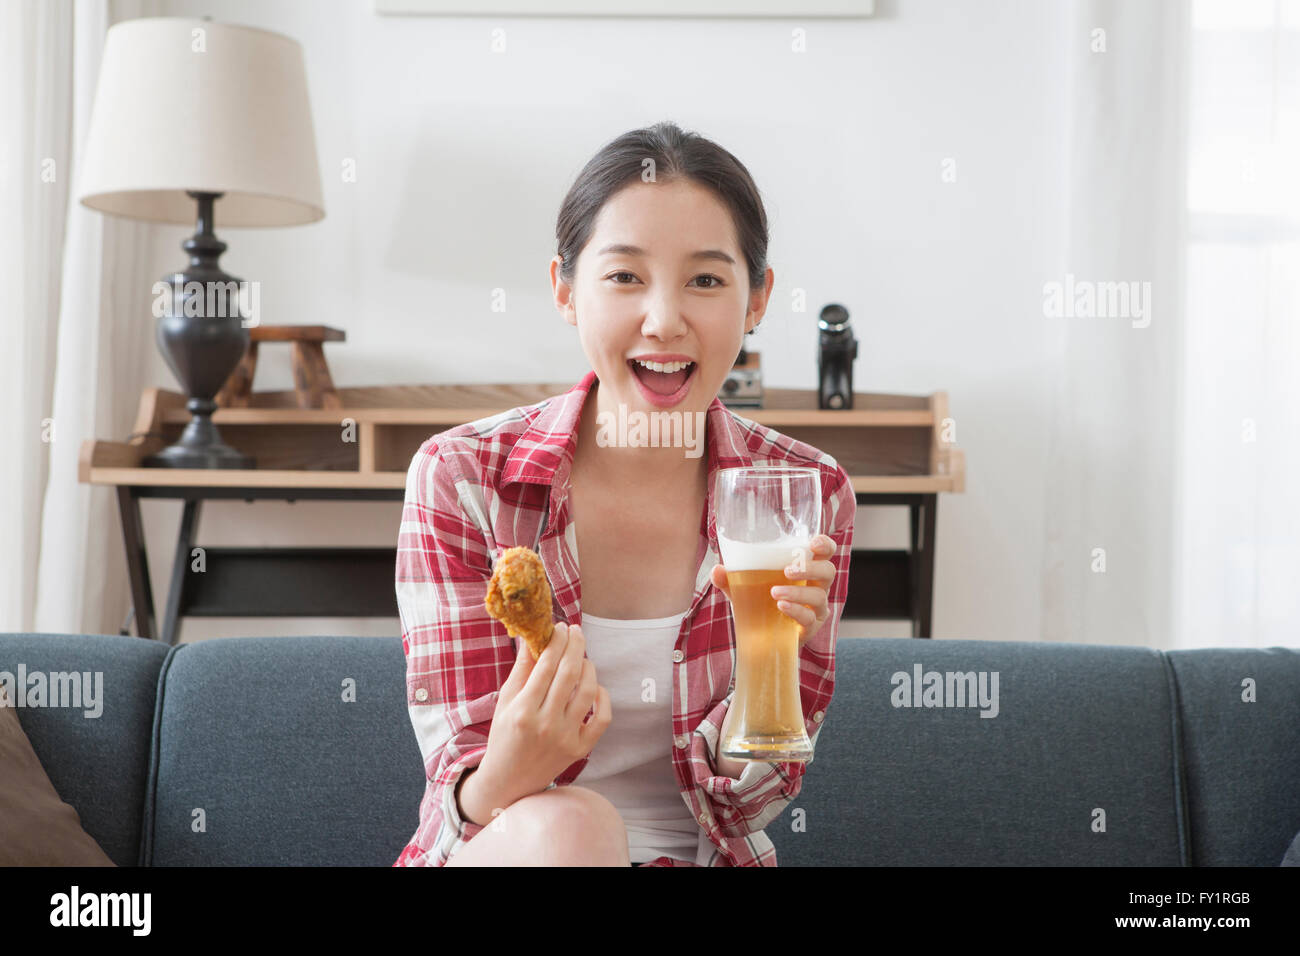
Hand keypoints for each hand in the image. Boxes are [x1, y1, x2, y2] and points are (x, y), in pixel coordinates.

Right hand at [479, 622, 610, 801]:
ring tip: (581, 658)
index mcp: (522, 711)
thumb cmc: (504, 736)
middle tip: (575, 630)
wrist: (510, 781)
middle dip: (575, 645)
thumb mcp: (505, 702)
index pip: (546, 665)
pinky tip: (594, 686)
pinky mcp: (580, 750)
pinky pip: (602, 718)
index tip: (560, 627)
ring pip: (588, 691)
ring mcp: (566, 738)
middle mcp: (546, 724)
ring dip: (588, 667)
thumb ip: (521, 670)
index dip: (556, 641)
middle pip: (569, 673)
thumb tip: (532, 636)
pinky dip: (602, 697)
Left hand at [710, 534, 835, 644]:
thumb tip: (717, 569)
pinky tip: (780, 606)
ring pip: (819, 596)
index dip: (825, 545)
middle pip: (828, 572)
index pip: (825, 553)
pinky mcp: (810, 628)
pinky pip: (809, 618)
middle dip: (811, 568)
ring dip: (797, 593)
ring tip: (775, 593)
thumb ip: (731, 579)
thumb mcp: (744, 589)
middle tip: (788, 570)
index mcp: (806, 571)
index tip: (814, 542)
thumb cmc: (760, 605)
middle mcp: (816, 588)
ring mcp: (815, 610)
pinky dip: (795, 610)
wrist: (761, 641)